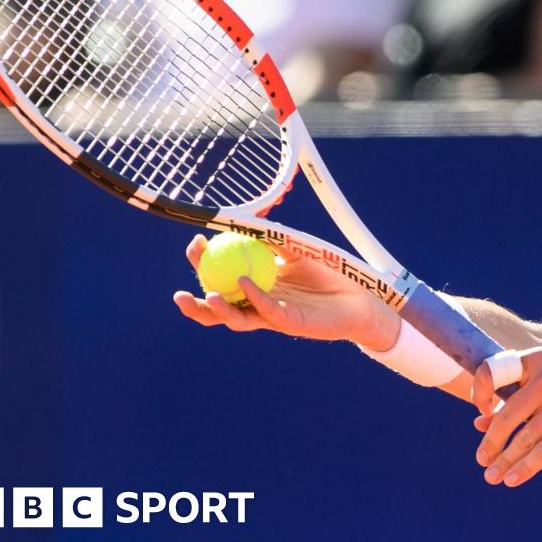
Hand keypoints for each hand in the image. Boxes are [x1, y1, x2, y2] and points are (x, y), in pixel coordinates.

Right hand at [172, 234, 399, 348]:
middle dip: (196, 302)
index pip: (220, 277)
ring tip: (207, 296)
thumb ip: (272, 237)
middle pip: (220, 307)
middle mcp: (259, 303)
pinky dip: (254, 297)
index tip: (195, 243)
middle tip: (180, 291)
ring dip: (220, 311)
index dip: (203, 263)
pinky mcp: (290, 323)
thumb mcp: (296, 248)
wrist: (361, 294)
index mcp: (255, 283)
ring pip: (237, 319)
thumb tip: (244, 219)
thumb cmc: (330, 271)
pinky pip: (267, 311)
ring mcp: (273, 315)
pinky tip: (242, 284)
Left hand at [470, 347, 541, 486]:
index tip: (479, 415)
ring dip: (505, 461)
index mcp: (536, 360)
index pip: (493, 371)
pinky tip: (514, 479)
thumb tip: (480, 423)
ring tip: (493, 476)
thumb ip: (519, 395)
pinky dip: (526, 468)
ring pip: (524, 438)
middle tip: (482, 459)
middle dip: (491, 443)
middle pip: (507, 416)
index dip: (479, 393)